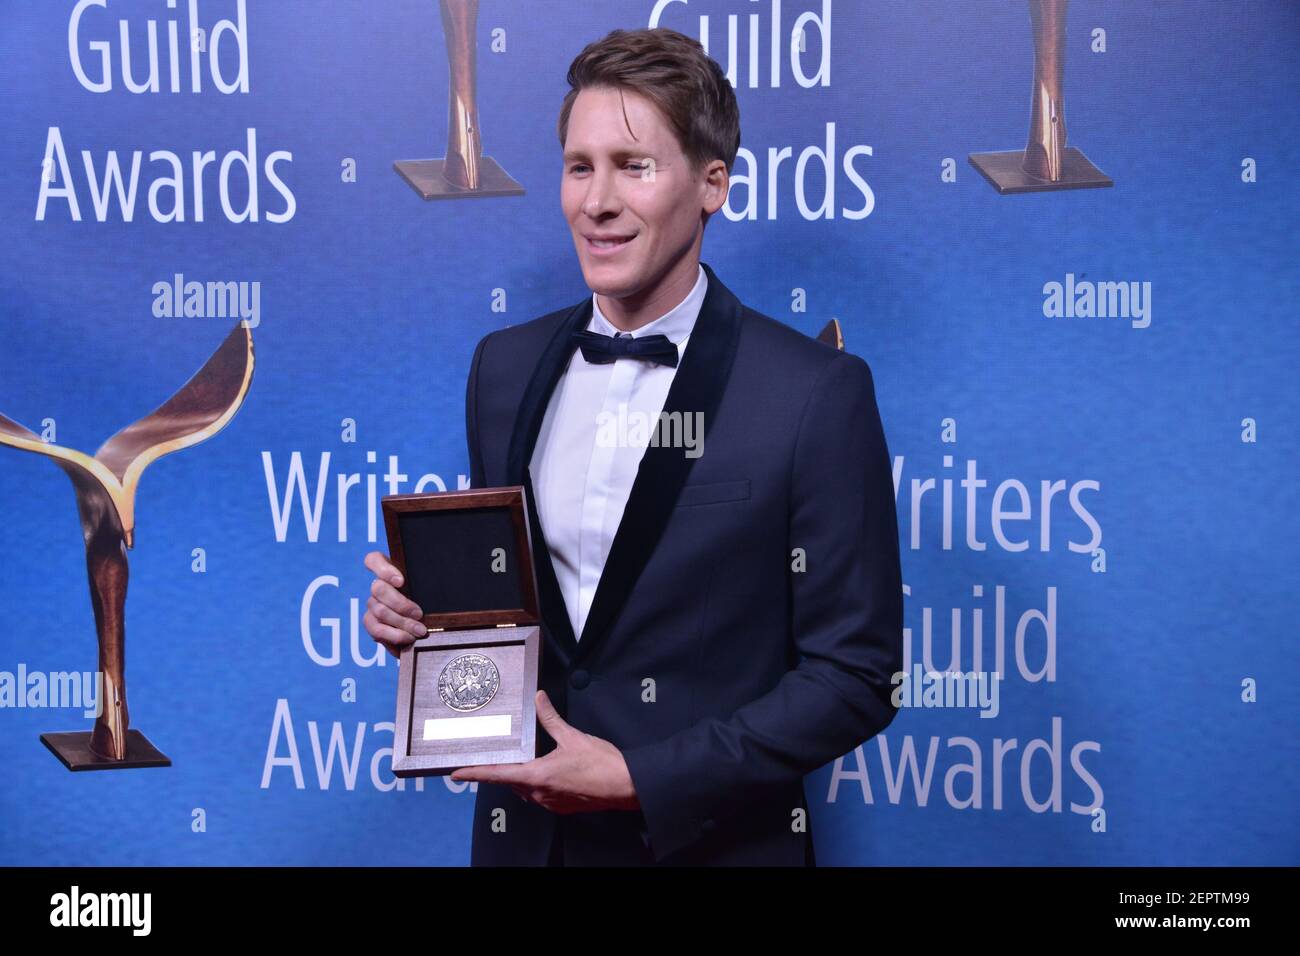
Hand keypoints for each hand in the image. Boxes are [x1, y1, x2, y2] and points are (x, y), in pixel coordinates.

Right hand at [362, 551, 427, 658]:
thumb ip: (430, 584)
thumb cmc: (431, 605)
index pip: (374, 560)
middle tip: (419, 614)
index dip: (383, 569)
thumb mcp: (432, 592)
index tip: (401, 581)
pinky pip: (376, 629)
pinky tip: (408, 637)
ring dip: (402, 622)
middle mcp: (378, 587)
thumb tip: (441, 582)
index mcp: (391, 572)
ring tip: (420, 630)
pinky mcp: (371, 623)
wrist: (423, 630)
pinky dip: (394, 635)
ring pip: (380, 610)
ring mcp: (373, 605)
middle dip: (401, 604)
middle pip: (378, 588)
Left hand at [450, 691, 639, 813]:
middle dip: (503, 769)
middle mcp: (539, 793)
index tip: (456, 772)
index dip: (474, 773)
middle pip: (510, 781)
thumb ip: (551, 718)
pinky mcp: (561, 806)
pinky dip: (537, 783)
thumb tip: (539, 699)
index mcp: (537, 776)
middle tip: (494, 756)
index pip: (497, 774)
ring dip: (521, 776)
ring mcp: (550, 803)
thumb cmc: (602, 764)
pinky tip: (547, 770)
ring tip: (524, 759)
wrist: (626, 786)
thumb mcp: (573, 736)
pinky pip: (540, 795)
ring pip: (525, 788)